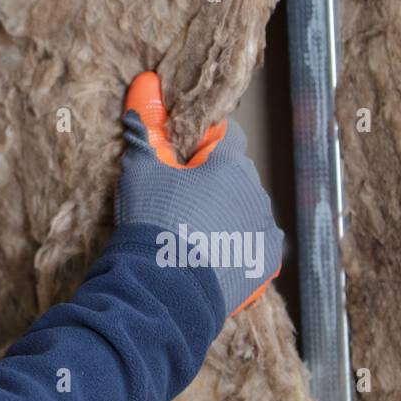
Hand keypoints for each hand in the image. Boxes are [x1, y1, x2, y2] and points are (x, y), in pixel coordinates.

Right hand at [115, 71, 282, 316]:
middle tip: (187, 196)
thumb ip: (140, 142)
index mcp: (230, 165)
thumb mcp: (139, 174)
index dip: (209, 141)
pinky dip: (242, 242)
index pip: (230, 135)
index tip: (191, 153)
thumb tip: (133, 117)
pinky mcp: (266, 260)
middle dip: (218, 180)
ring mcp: (265, 227)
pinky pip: (257, 242)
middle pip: (239, 174)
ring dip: (231, 211)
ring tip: (200, 230)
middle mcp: (256, 192)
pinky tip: (218, 251)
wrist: (165, 284)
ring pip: (250, 208)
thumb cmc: (154, 220)